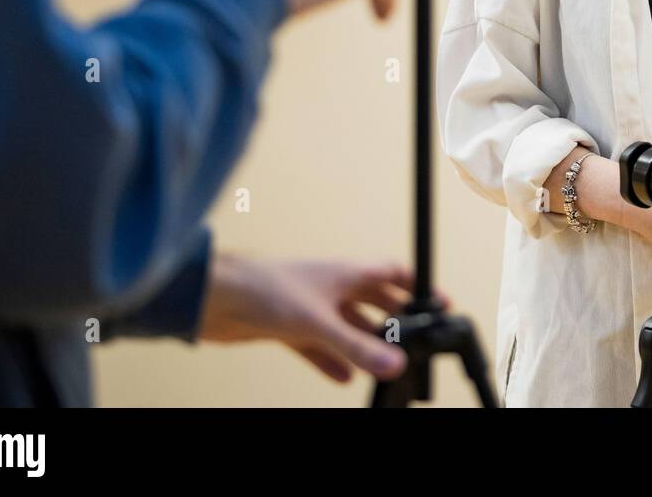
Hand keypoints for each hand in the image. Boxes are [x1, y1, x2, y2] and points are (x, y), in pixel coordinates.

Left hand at [199, 253, 445, 382]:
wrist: (214, 298)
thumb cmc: (263, 287)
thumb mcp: (319, 322)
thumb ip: (356, 346)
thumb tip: (394, 363)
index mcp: (345, 272)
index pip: (392, 272)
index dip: (416, 285)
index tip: (437, 301)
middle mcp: (331, 287)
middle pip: (374, 300)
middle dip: (395, 319)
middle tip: (415, 339)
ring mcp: (311, 307)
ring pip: (348, 326)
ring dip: (365, 344)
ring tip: (385, 363)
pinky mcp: (290, 327)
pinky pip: (321, 346)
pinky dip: (334, 361)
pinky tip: (344, 378)